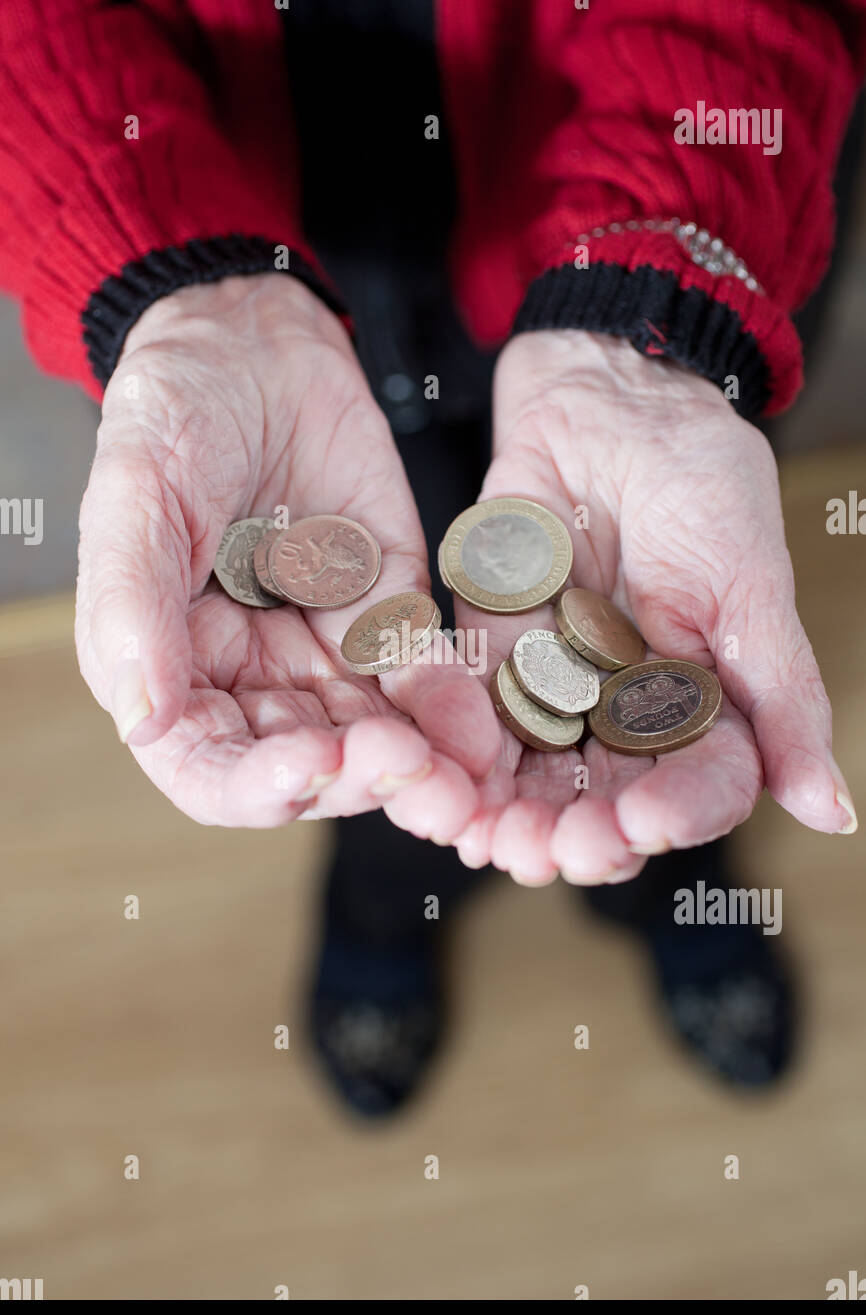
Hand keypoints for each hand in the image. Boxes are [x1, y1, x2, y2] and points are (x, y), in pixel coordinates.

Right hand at [75, 274, 497, 829]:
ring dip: (420, 762)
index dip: (259, 785)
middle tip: (408, 764)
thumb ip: (134, 607)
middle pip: (308, 768)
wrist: (257, 338)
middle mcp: (251, 677)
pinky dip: (453, 702)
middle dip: (359, 778)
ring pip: (376, 738)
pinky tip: (480, 718)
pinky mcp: (386, 612)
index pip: (210, 768)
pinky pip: (423, 675)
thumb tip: (144, 721)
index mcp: (174, 666)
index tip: (313, 764)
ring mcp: (324, 651)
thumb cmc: (174, 410)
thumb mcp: (138, 493)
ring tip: (460, 769)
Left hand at [452, 330, 856, 882]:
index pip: (696, 788)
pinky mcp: (490, 655)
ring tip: (493, 842)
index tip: (646, 824)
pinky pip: (470, 719)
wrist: (613, 399)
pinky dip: (456, 758)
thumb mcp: (750, 586)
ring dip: (510, 819)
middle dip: (578, 837)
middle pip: (604, 803)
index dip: (674, 816)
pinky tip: (443, 789)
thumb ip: (781, 698)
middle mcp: (627, 714)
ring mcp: (556, 690)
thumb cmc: (701, 480)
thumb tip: (833, 814)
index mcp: (703, 708)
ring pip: (532, 780)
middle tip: (555, 853)